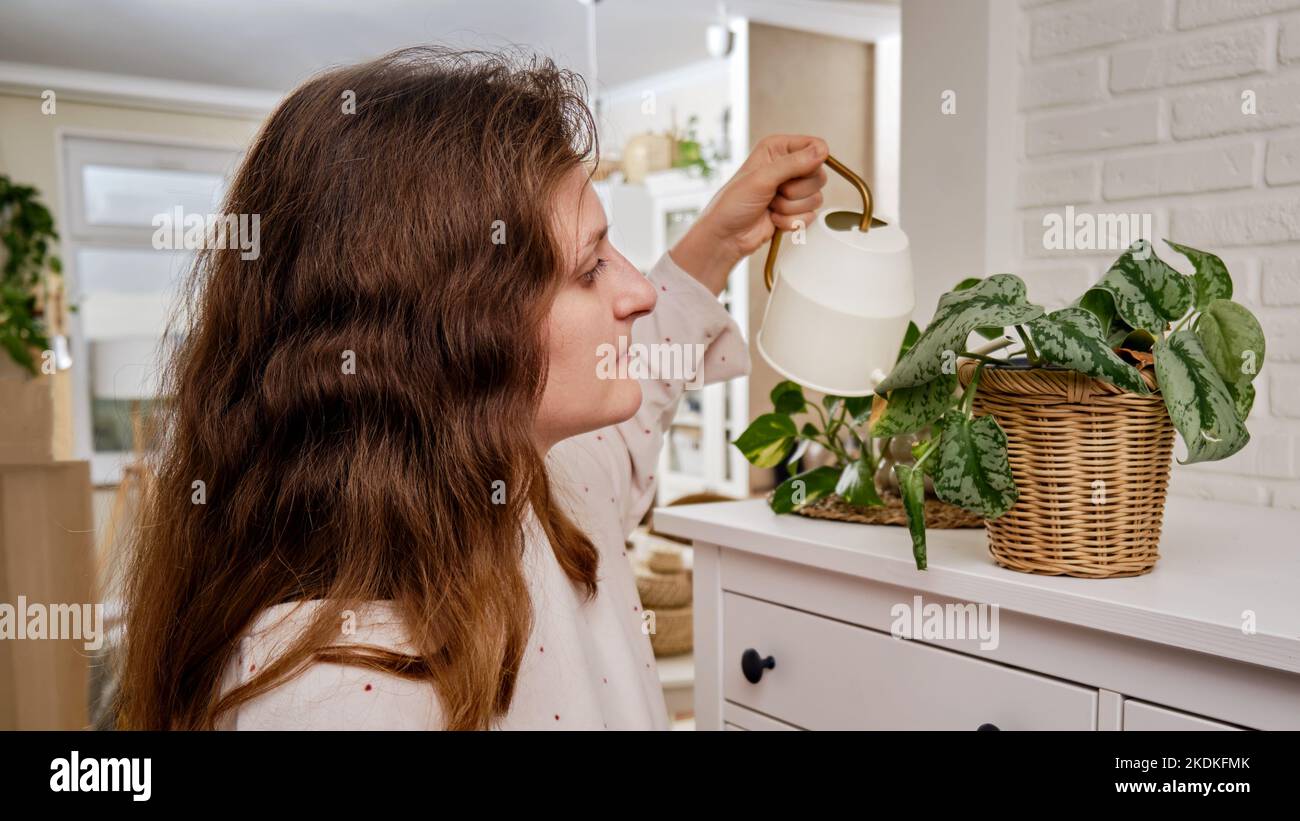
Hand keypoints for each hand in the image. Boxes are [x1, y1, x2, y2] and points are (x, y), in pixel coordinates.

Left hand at [669, 135, 829, 294]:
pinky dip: (790, 221)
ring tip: (770, 206)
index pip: (816, 146)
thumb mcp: (761, 178)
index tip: (797, 173)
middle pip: (820, 175)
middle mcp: (788, 167)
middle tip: (774, 193)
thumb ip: (793, 163)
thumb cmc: (733, 204)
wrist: (726, 236)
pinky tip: (773, 219)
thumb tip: (821, 151)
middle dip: (796, 191)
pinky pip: (810, 216)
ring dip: (790, 208)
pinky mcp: (795, 211)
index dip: (813, 161)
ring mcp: (792, 190)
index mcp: (778, 149)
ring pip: (816, 198)